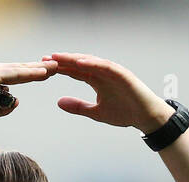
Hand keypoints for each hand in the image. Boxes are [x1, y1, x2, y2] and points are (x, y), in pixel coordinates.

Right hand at [0, 60, 56, 126]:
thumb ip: (4, 107)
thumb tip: (17, 102)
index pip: (17, 74)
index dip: (33, 74)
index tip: (48, 74)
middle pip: (21, 68)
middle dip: (40, 68)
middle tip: (59, 66)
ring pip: (20, 69)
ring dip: (38, 69)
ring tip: (56, 69)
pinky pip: (14, 74)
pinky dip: (29, 74)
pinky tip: (42, 74)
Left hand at [42, 52, 175, 132]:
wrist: (145, 117)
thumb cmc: (124, 113)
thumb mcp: (96, 112)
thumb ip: (78, 107)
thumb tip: (59, 102)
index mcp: (96, 80)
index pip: (74, 72)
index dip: (60, 69)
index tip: (43, 68)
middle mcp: (102, 73)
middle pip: (79, 64)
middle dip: (62, 61)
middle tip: (44, 59)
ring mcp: (112, 72)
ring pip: (90, 62)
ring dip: (74, 58)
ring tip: (58, 57)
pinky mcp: (122, 74)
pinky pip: (105, 66)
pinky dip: (92, 63)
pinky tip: (79, 62)